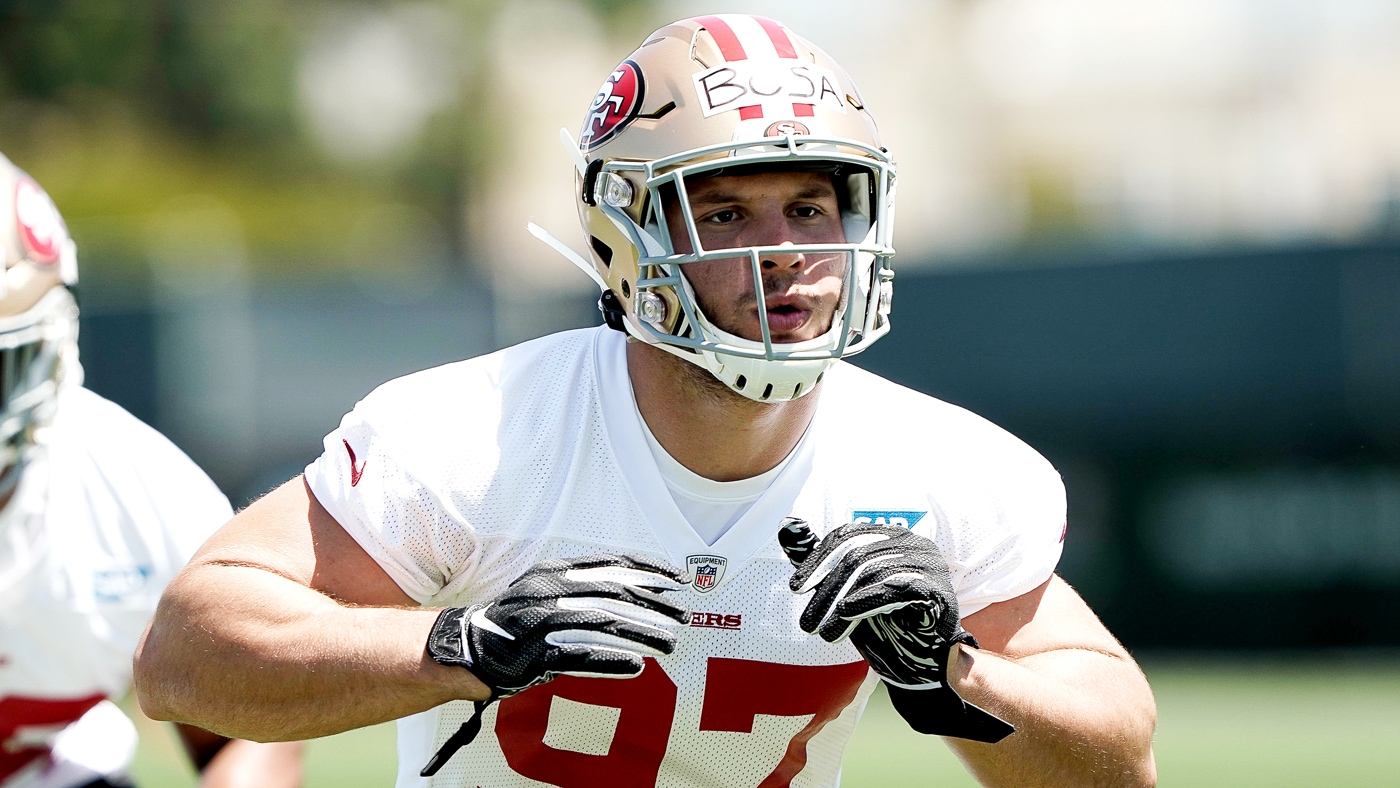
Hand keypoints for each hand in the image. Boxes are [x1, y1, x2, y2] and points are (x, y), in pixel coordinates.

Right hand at [421, 553, 690, 775]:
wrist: (467, 646)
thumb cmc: (515, 618)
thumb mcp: (545, 587)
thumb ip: (582, 583)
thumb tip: (633, 586)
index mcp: (555, 570)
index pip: (612, 565)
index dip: (650, 571)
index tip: (679, 580)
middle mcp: (549, 591)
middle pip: (614, 594)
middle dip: (654, 606)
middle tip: (684, 619)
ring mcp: (540, 622)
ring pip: (602, 625)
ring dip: (641, 635)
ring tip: (670, 645)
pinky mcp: (533, 655)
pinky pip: (578, 657)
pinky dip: (609, 661)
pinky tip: (636, 667)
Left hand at [779, 518, 1013, 742]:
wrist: (923, 666)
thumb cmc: (884, 625)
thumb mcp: (845, 593)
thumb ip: (820, 562)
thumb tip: (786, 526)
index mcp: (892, 536)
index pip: (847, 536)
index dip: (818, 560)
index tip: (797, 589)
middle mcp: (913, 543)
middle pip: (857, 555)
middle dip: (826, 590)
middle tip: (807, 623)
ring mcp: (928, 563)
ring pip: (872, 572)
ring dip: (840, 604)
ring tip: (824, 633)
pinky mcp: (937, 588)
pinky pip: (895, 587)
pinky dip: (866, 600)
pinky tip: (846, 613)